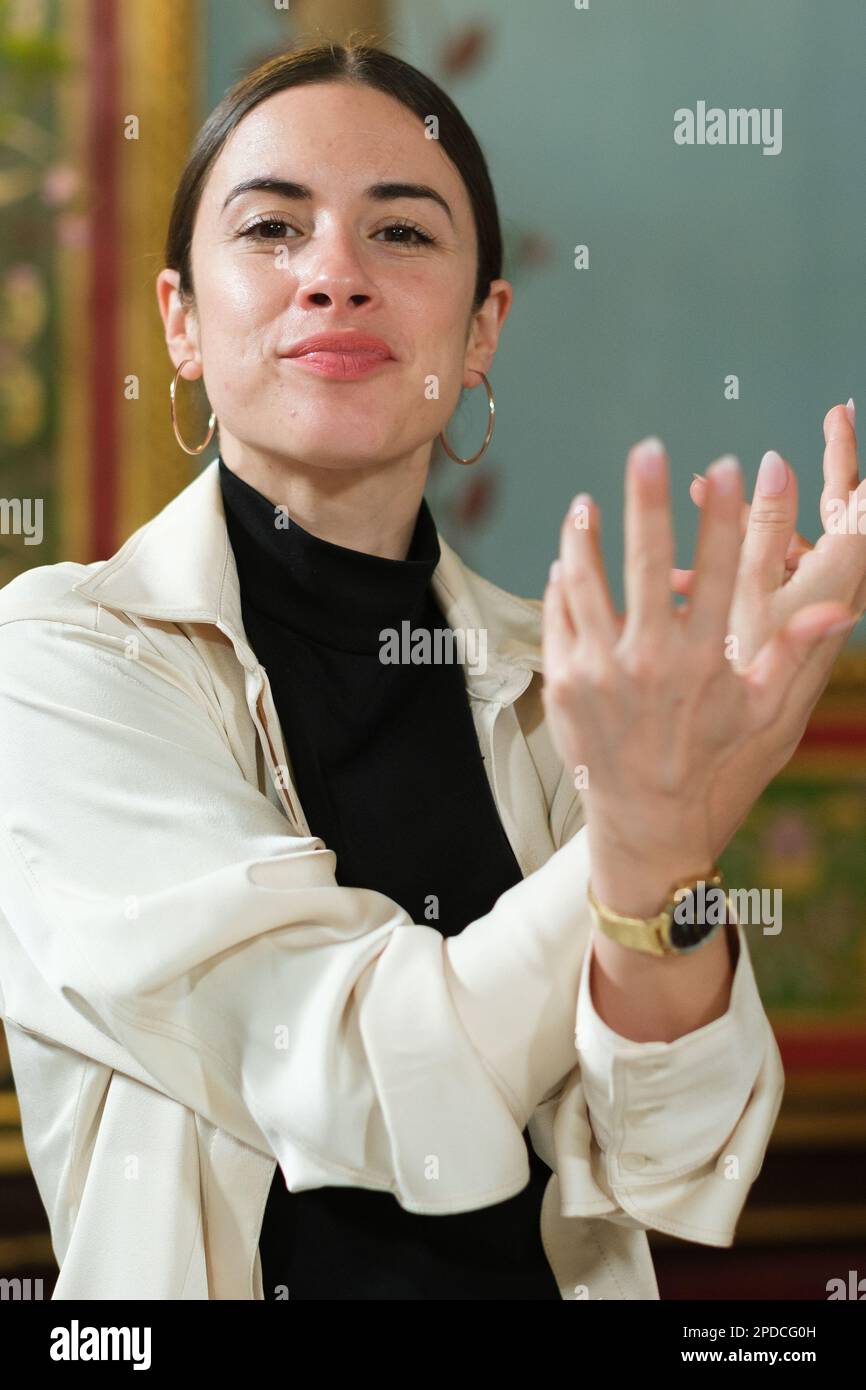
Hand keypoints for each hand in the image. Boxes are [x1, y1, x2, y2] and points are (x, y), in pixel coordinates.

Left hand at [541, 434, 861, 917]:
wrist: (647, 821)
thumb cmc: (714, 761)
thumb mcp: (765, 714)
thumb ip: (795, 654)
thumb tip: (842, 606)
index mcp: (704, 662)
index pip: (720, 571)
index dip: (728, 515)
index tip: (735, 466)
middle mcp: (649, 662)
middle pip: (645, 562)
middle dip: (649, 499)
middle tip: (649, 447)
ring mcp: (599, 672)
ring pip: (586, 582)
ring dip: (586, 535)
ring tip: (585, 502)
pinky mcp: (564, 683)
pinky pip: (560, 617)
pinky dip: (563, 584)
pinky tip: (568, 558)